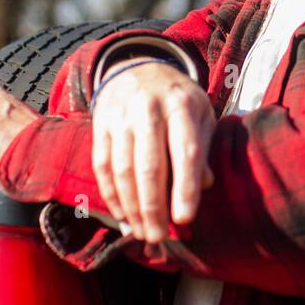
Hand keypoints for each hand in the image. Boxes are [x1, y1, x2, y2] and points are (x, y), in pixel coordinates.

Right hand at [91, 59, 215, 242]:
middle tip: (159, 236)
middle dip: (153, 207)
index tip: (184, 219)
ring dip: (131, 207)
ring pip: (122, 170)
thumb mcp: (201, 115)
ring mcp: (120, 117)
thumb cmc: (178, 101)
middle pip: (149, 166)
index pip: (185, 152)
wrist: (138, 68)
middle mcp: (149, 110)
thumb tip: (204, 186)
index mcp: (182, 106)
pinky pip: (102, 166)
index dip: (185, 188)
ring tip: (142, 233)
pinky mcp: (100, 126)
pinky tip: (123, 216)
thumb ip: (203, 149)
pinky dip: (111, 195)